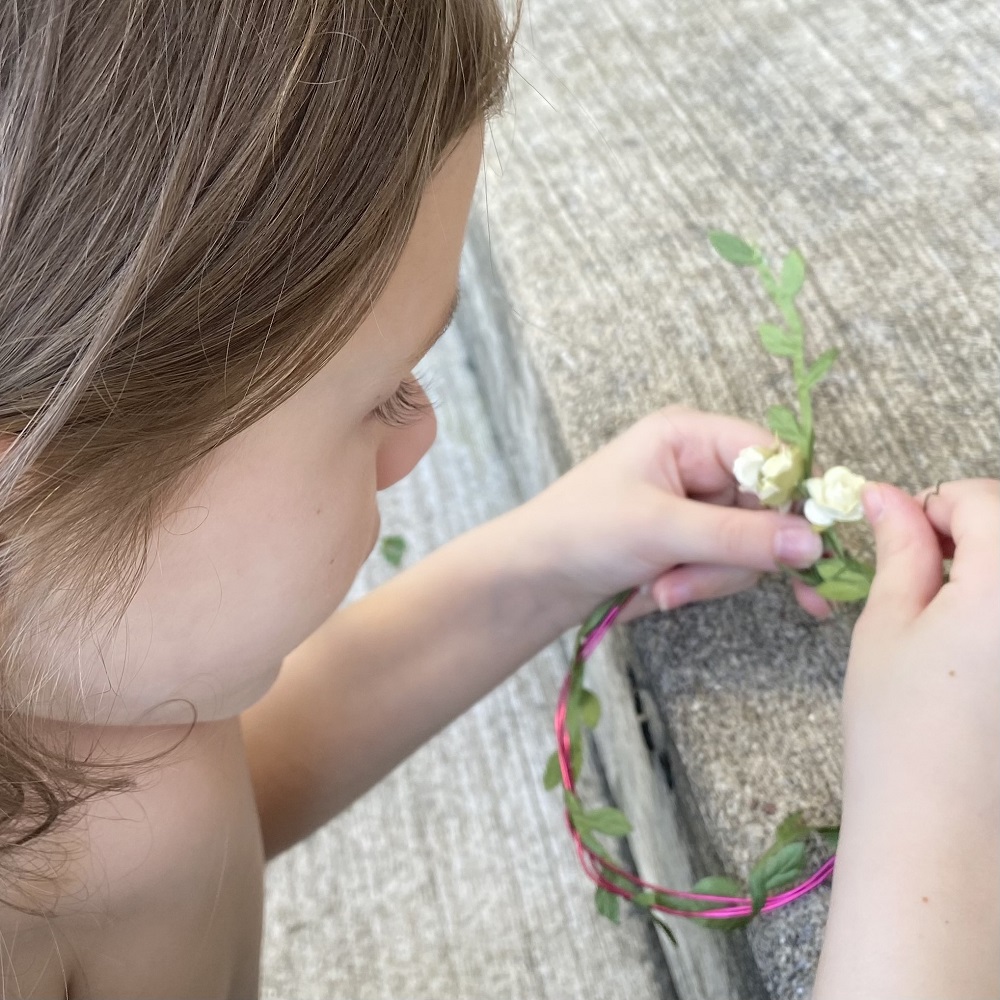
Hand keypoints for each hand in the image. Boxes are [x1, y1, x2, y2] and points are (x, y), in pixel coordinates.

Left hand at [511, 405, 829, 625]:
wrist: (535, 579)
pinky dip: (703, 585)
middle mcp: (702, 465)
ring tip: (663, 588)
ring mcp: (701, 507)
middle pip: (770, 508)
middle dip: (735, 554)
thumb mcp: (660, 529)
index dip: (795, 499)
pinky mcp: (696, 544)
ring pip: (755, 546)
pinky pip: (731, 567)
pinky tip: (663, 593)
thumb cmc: (581, 531)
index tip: (809, 545)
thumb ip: (739, 536)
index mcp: (691, 435)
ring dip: (713, 577)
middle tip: (687, 580)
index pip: (773, 456)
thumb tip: (814, 543)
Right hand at [813, 480, 998, 998]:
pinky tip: (980, 649)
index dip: (937, 506)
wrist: (941, 833)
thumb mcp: (887, 626)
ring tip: (951, 615)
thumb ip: (898, 550)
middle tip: (924, 573)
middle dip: (972, 532)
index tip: (903, 535)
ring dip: (991, 573)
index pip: (986, 501)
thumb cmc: (900, 730)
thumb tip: (885, 496)